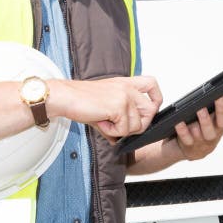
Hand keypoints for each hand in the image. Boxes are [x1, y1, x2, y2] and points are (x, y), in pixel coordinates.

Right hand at [48, 76, 162, 142]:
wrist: (66, 97)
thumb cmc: (81, 99)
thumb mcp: (105, 106)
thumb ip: (118, 119)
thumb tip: (120, 139)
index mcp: (126, 83)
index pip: (152, 84)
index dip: (156, 99)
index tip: (149, 110)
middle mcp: (128, 87)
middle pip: (151, 111)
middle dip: (138, 125)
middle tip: (119, 125)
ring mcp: (125, 96)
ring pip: (137, 125)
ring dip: (121, 130)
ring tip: (105, 121)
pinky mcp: (119, 106)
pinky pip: (125, 130)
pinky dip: (112, 132)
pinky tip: (101, 123)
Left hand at [173, 82, 222, 160]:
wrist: (191, 149)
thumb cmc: (211, 125)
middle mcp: (217, 130)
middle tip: (220, 98)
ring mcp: (204, 138)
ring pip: (206, 130)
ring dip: (204, 120)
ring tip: (200, 109)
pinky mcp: (190, 144)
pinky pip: (186, 138)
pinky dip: (183, 130)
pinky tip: (180, 122)